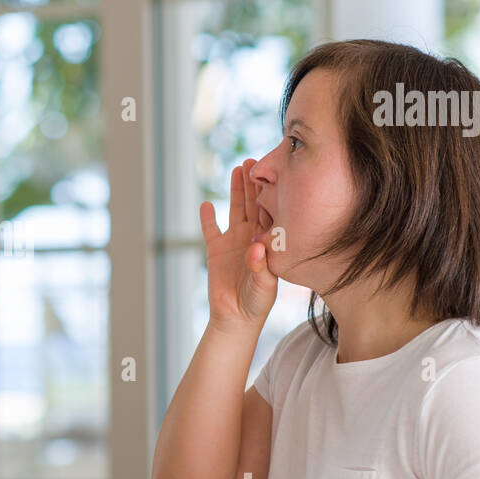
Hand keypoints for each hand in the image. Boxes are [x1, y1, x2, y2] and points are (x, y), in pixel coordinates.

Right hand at [200, 158, 277, 330]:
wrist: (236, 317)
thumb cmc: (257, 302)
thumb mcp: (264, 287)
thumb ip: (261, 268)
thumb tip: (256, 248)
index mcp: (268, 241)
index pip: (272, 212)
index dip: (272, 193)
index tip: (273, 173)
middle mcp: (253, 236)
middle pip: (254, 204)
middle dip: (254, 183)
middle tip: (254, 161)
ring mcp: (234, 241)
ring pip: (235, 209)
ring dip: (236, 190)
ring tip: (238, 170)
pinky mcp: (215, 249)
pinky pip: (210, 229)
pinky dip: (208, 217)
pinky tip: (206, 204)